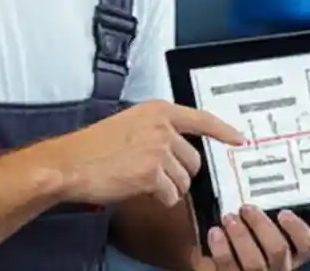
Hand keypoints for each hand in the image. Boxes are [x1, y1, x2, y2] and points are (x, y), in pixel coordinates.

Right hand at [48, 100, 244, 206]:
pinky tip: (138, 189)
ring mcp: (159, 149)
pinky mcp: (153, 173)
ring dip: (167, 187)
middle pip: (194, 159)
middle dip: (179, 172)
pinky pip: (171, 195)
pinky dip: (159, 198)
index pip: (201, 119)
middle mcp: (163, 127)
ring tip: (140, 179)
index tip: (238, 139)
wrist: (71, 163)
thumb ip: (157, 129)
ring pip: (184, 180)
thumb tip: (177, 148)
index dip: (223, 131)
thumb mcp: (129, 123)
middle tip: (155, 174)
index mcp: (158, 111)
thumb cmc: (93, 147)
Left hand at [204, 205, 309, 269]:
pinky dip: (221, 248)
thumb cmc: (234, 240)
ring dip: (240, 236)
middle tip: (245, 208)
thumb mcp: (253, 228)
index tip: (283, 212)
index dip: (299, 229)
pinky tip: (215, 233)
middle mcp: (275, 270)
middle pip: (278, 251)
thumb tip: (247, 184)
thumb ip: (258, 215)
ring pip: (255, 263)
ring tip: (228, 218)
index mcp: (287, 256)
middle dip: (260, 225)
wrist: (210, 268)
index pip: (307, 246)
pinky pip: (228, 268)